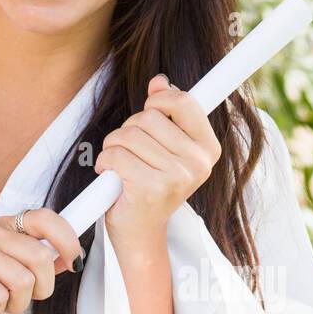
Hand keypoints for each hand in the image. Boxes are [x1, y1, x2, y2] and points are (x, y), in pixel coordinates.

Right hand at [0, 209, 84, 313]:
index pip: (45, 219)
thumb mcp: (0, 269)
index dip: (67, 239)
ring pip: (22, 281)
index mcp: (2, 227)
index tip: (74, 260)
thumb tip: (66, 259)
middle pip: (40, 258)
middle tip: (22, 298)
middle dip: (41, 288)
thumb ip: (30, 262)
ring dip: (14, 304)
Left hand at [93, 74, 221, 246]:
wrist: (140, 231)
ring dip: (114, 147)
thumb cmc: (149, 183)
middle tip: (131, 151)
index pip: (184, 102)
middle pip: (148, 117)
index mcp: (207, 147)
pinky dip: (105, 163)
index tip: (151, 110)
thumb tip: (159, 81)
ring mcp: (177, 177)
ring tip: (121, 165)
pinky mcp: (151, 189)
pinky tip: (113, 177)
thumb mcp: (163, 145)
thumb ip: (165, 112)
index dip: (160, 100)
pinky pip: (115, 155)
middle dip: (129, 129)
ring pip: (128, 135)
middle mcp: (198, 162)